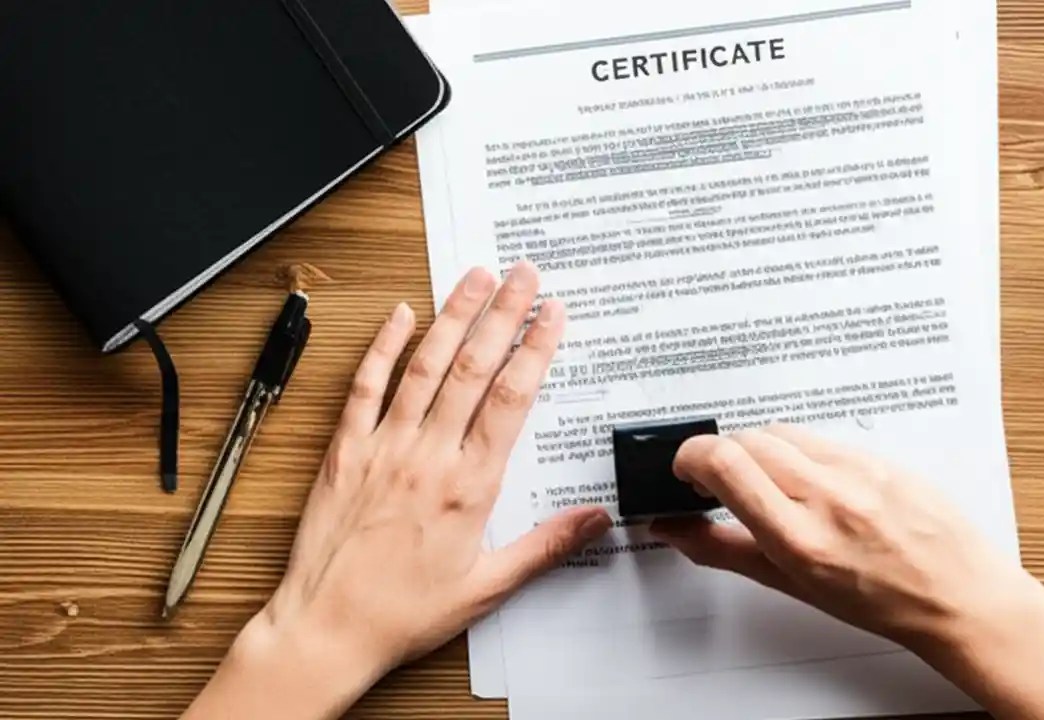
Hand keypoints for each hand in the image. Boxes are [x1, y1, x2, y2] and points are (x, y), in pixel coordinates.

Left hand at [185, 263, 610, 719]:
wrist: (328, 628)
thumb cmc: (404, 612)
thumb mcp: (488, 586)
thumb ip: (545, 547)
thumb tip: (596, 519)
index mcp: (470, 486)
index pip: (512, 398)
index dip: (536, 348)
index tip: (552, 314)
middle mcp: (429, 455)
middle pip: (475, 368)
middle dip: (503, 313)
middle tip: (524, 274)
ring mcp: (384, 447)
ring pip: (425, 365)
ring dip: (453, 316)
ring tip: (475, 277)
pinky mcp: (345, 451)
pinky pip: (366, 387)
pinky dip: (383, 347)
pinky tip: (400, 314)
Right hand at [651, 424, 1030, 653]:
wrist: (956, 594)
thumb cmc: (881, 602)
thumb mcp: (791, 585)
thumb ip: (723, 550)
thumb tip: (675, 529)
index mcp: (800, 538)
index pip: (726, 464)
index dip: (691, 457)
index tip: (686, 470)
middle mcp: (828, 497)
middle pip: (746, 439)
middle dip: (720, 453)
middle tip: (716, 479)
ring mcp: (857, 470)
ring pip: (780, 431)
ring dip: (757, 449)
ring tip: (765, 481)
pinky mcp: (878, 455)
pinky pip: (819, 437)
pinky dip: (798, 451)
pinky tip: (807, 479)